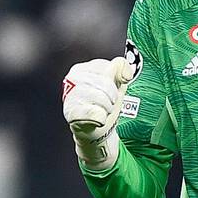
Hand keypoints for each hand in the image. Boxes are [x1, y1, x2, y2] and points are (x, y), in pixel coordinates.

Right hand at [62, 56, 133, 171]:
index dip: (120, 80)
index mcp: (83, 68)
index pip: (113, 65)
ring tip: (102, 111)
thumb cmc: (103, 106)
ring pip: (101, 97)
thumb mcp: (116, 86)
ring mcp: (70, 95)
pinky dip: (101, 118)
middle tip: (108, 104)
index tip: (115, 90)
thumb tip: (127, 70)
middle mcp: (73, 78)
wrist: (95, 131)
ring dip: (107, 108)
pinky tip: (97, 119)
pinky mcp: (71, 113)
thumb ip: (121, 72)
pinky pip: (95, 113)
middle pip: (107, 83)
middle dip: (112, 97)